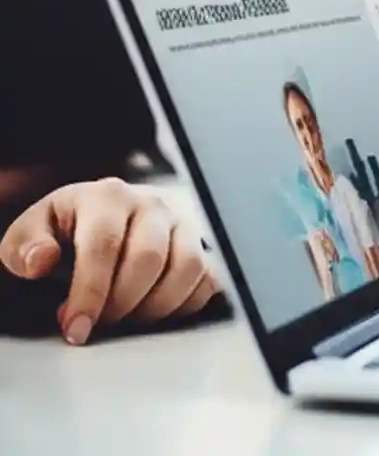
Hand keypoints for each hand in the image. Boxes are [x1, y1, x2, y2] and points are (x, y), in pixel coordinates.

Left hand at [0, 178, 220, 344]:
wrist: (106, 217)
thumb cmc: (69, 229)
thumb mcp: (33, 232)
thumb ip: (24, 246)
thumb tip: (41, 261)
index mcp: (107, 196)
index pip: (103, 246)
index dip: (90, 293)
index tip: (76, 328)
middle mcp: (152, 204)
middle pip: (148, 259)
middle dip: (122, 302)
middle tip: (102, 322)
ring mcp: (184, 223)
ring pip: (188, 269)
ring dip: (157, 306)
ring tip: (130, 316)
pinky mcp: (205, 245)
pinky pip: (210, 279)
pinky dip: (185, 304)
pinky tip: (156, 310)